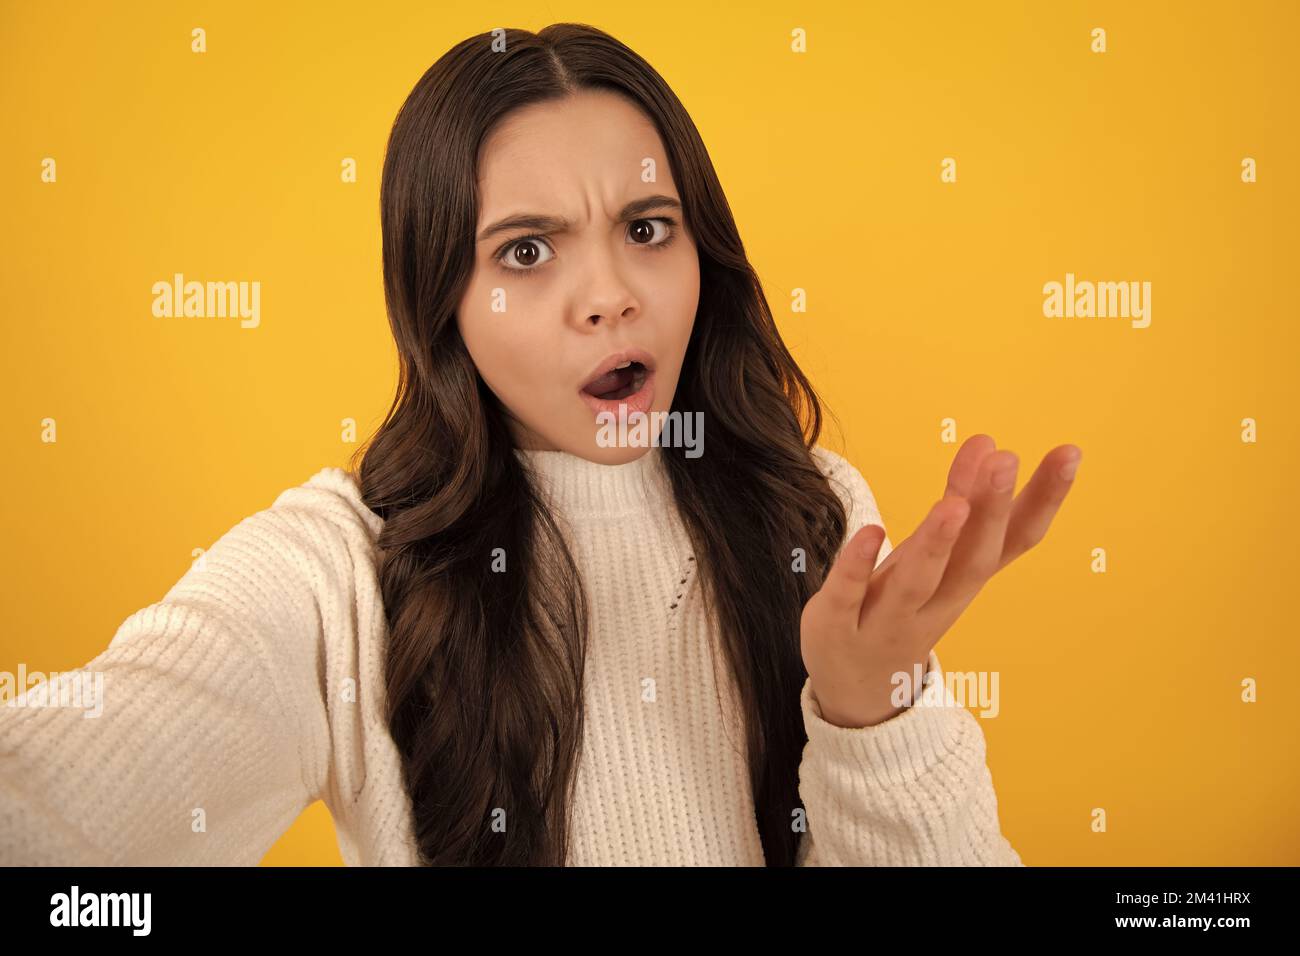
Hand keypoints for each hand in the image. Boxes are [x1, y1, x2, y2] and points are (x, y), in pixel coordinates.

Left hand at [801, 434, 1080, 727]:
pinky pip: (849, 596)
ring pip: (918, 584)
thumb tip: (989, 442)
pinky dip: (858, 566)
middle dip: (991, 512)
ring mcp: (887, 619)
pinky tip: (871, 531)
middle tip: (1008, 460)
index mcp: (967, 580)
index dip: (1044, 499)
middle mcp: (937, 603)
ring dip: (936, 544)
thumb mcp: (938, 555)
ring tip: (955, 503)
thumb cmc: (904, 607)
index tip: (1069, 453)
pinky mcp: (837, 626)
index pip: (1015, 540)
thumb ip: (962, 499)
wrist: (858, 691)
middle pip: (972, 560)